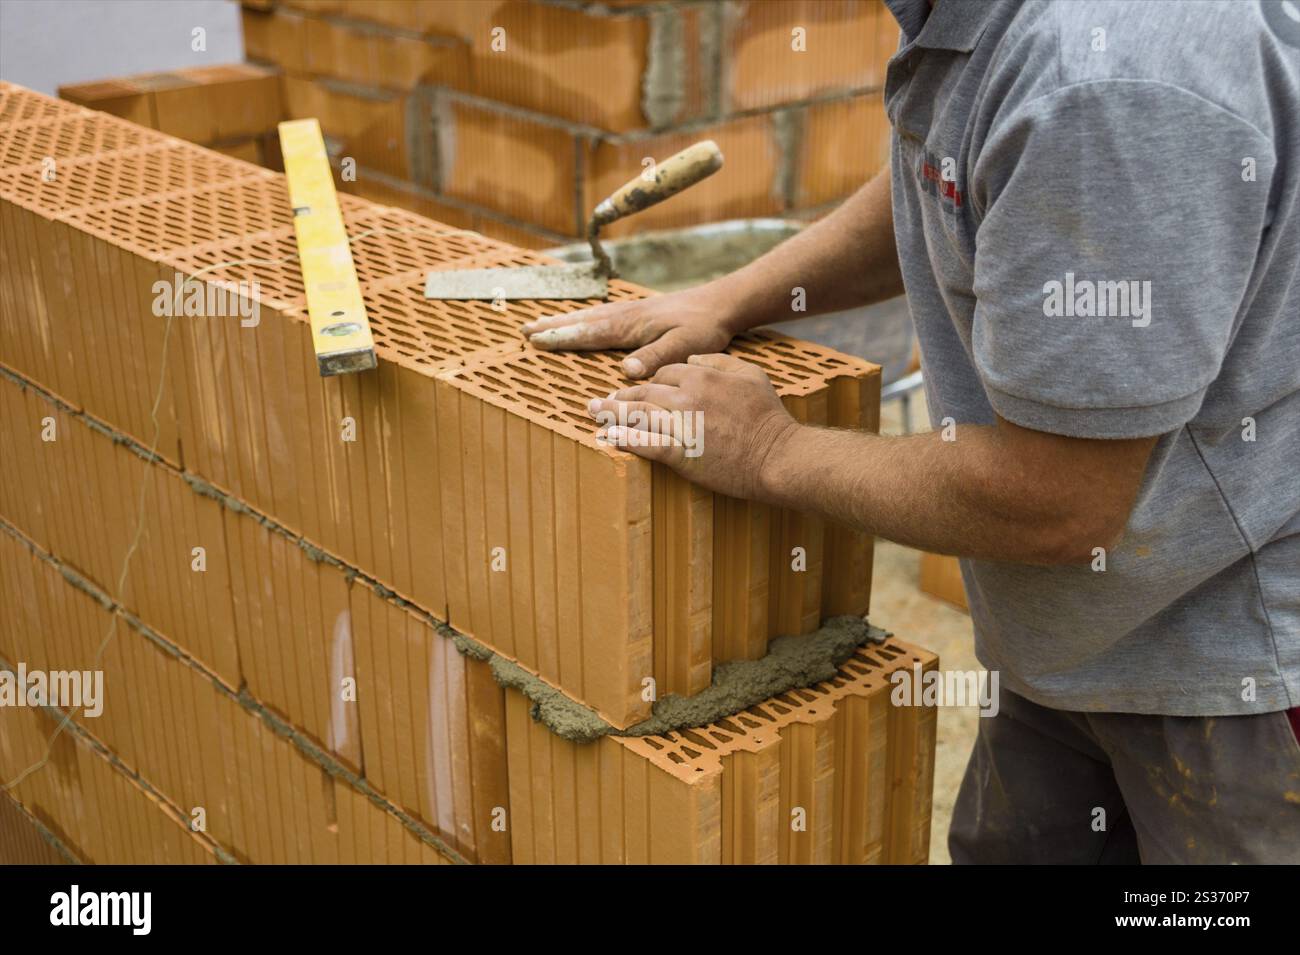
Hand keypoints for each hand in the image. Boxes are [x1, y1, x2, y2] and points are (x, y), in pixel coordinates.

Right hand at [522, 284, 741, 378]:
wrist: (720, 304)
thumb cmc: (704, 327)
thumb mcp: (685, 345)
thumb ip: (656, 356)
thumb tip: (625, 370)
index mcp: (631, 325)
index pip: (589, 333)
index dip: (562, 338)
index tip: (536, 340)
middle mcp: (626, 315)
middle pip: (581, 321)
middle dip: (552, 326)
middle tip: (523, 330)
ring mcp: (630, 311)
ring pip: (588, 315)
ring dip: (563, 320)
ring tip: (539, 323)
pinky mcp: (638, 312)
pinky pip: (600, 313)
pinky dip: (582, 316)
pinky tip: (578, 320)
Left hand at [586, 353, 799, 500]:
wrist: (777, 454)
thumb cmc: (767, 416)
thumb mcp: (751, 374)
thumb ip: (719, 361)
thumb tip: (694, 358)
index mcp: (701, 375)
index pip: (663, 373)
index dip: (649, 382)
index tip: (638, 390)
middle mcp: (687, 396)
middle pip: (643, 392)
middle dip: (619, 397)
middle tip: (601, 402)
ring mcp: (682, 425)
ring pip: (638, 415)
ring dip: (612, 414)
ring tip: (594, 415)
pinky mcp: (681, 453)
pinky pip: (645, 444)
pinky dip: (624, 440)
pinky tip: (608, 439)